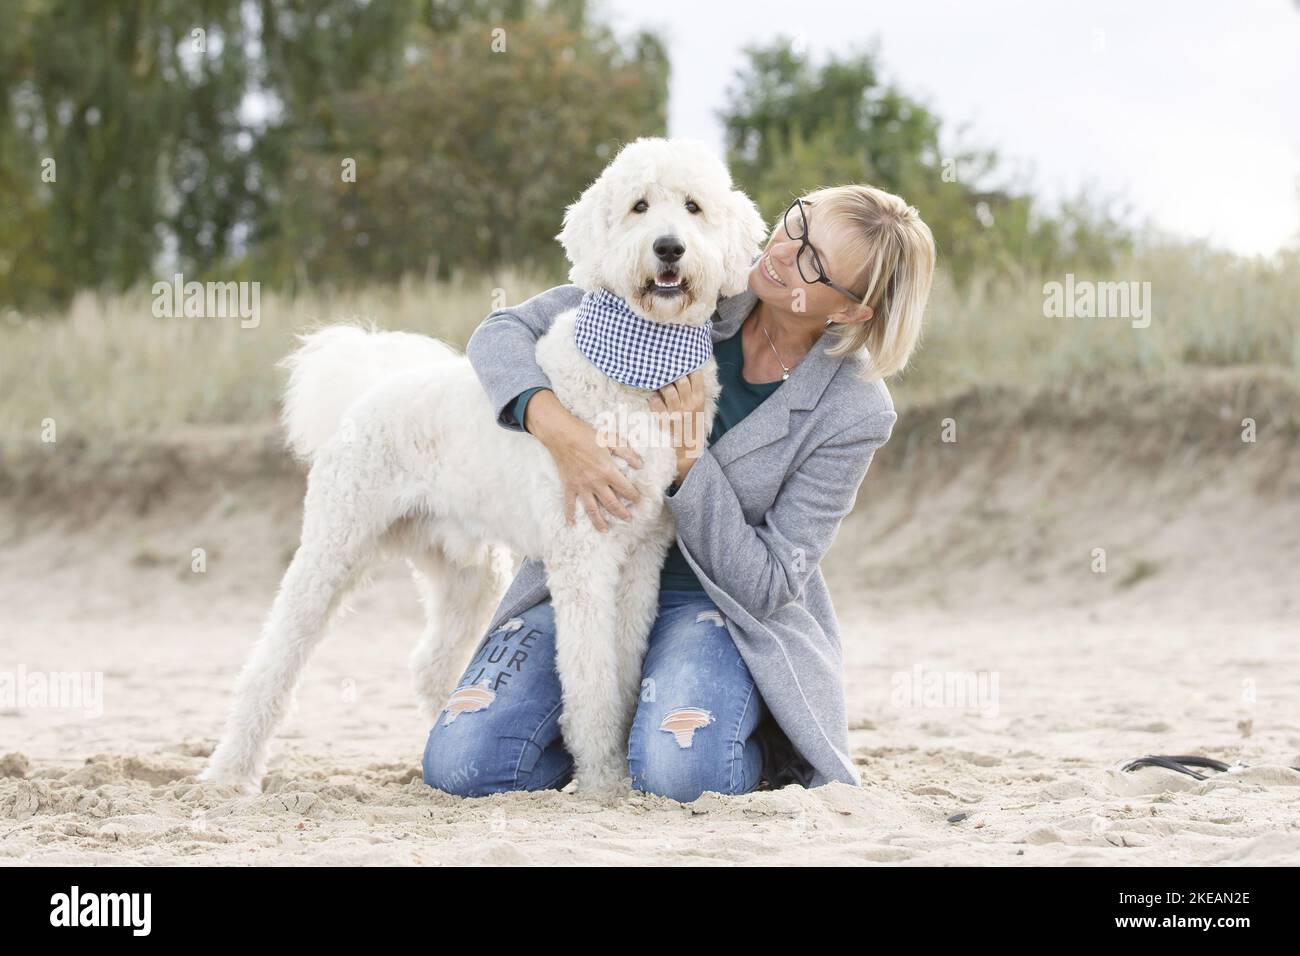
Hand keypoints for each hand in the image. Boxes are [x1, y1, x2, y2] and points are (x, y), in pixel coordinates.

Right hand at [525, 389, 643, 531]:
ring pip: (592, 509)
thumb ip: (626, 452)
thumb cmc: (586, 435)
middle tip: (628, 519)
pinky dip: (569, 515)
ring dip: (599, 522)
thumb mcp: (610, 439)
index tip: (639, 500)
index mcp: (608, 471)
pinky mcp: (568, 486)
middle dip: (621, 513)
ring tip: (605, 531)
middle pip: (611, 504)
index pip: (625, 489)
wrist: (561, 434)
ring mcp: (581, 487)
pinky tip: (571, 524)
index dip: (634, 496)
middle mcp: (595, 483)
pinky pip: (569, 504)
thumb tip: (640, 465)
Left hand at [649, 370, 707, 484]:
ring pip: (667, 389)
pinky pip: (655, 403)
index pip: (695, 376)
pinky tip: (652, 397)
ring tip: (656, 382)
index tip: (679, 363)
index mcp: (698, 400)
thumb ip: (695, 392)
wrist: (686, 452)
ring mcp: (676, 412)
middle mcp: (688, 404)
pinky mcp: (664, 420)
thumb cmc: (691, 427)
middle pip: (680, 379)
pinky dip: (653, 398)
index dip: (686, 366)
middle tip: (665, 371)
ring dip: (661, 384)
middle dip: (672, 373)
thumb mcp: (699, 409)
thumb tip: (688, 370)